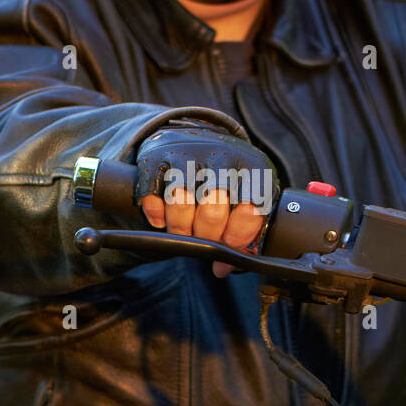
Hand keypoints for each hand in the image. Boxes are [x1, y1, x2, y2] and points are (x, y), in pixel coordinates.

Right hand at [135, 128, 274, 277]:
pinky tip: (161, 218)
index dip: (236, 235)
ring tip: (180, 231)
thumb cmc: (226, 179)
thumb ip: (243, 234)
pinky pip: (152, 195)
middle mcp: (222, 156)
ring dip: (178, 226)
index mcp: (254, 167)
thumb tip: (224, 267)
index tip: (227, 245)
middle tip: (199, 240)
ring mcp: (188, 154)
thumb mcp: (246, 198)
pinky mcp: (157, 157)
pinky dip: (155, 214)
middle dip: (204, 236)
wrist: (194, 138)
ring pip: (180, 202)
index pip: (251, 208)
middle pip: (212, 210)